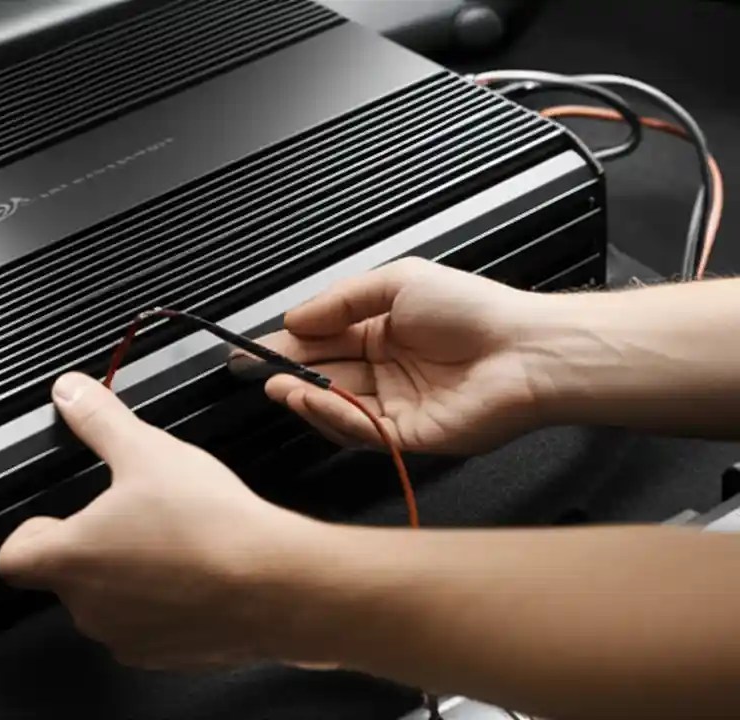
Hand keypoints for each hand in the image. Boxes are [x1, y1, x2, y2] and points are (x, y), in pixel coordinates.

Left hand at [0, 373, 344, 669]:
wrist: (274, 585)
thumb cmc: (209, 525)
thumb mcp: (146, 450)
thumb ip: (99, 420)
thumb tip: (69, 393)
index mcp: (70, 558)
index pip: (12, 557)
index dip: (29, 532)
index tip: (54, 516)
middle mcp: (88, 608)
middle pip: (65, 577)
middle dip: (91, 547)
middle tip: (129, 516)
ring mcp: (127, 638)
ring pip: (108, 604)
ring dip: (127, 577)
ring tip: (168, 540)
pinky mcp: (166, 657)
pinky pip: (148, 629)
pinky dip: (163, 604)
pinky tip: (194, 573)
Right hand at [256, 257, 552, 453]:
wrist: (525, 351)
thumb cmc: (474, 310)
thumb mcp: (398, 282)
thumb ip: (340, 300)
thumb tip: (293, 318)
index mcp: (383, 332)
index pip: (323, 341)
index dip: (286, 346)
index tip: (253, 348)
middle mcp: (386, 371)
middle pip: (323, 376)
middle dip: (285, 374)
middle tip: (252, 371)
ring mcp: (395, 406)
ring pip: (335, 407)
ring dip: (303, 397)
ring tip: (277, 385)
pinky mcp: (407, 437)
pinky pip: (360, 431)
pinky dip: (332, 416)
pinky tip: (312, 398)